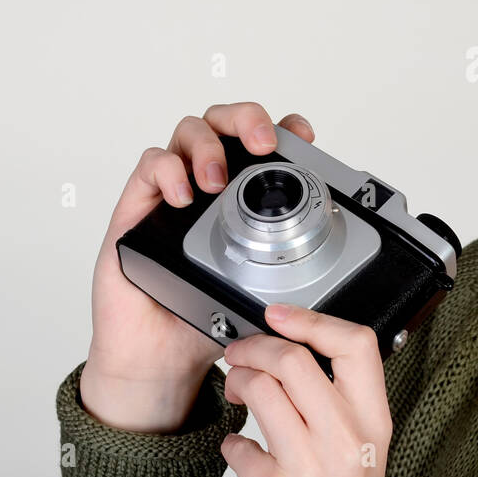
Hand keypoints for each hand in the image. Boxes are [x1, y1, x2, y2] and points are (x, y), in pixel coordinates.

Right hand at [81, 102, 315, 431]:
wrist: (165, 356)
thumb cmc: (212, 319)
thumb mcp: (267, 289)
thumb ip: (297, 267)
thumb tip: (339, 257)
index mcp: (244, 195)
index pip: (263, 141)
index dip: (284, 127)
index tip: (304, 136)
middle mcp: (209, 184)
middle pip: (225, 121)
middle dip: (246, 120)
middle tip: (262, 144)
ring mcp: (173, 191)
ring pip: (189, 133)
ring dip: (208, 147)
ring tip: (217, 182)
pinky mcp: (139, 208)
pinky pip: (150, 166)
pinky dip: (168, 170)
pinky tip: (184, 197)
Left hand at [220, 303, 391, 476]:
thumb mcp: (365, 443)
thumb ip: (343, 397)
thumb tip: (300, 345)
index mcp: (372, 419)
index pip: (355, 345)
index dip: (312, 320)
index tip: (282, 315)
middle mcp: (345, 439)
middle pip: (294, 360)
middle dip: (255, 347)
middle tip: (243, 352)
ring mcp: (308, 466)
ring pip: (259, 389)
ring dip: (237, 380)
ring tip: (237, 389)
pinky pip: (236, 443)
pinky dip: (231, 441)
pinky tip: (241, 449)